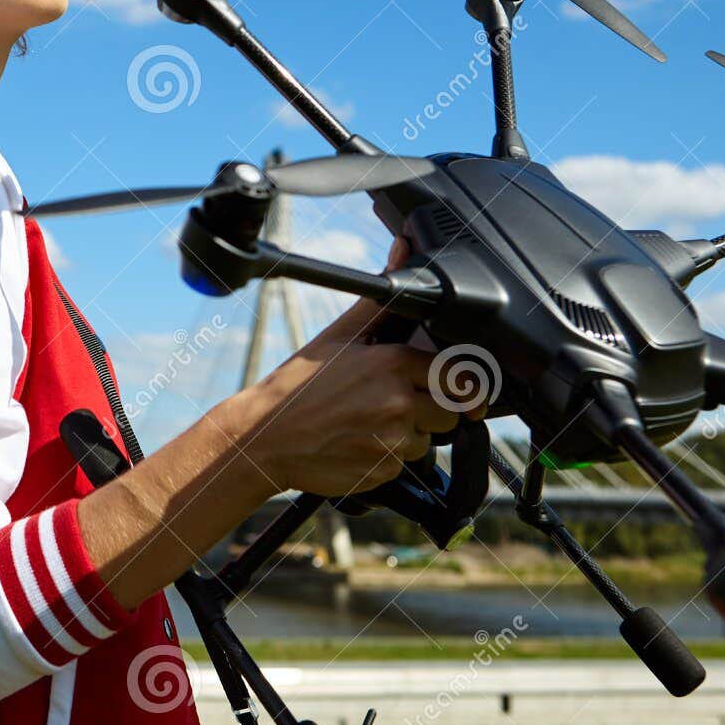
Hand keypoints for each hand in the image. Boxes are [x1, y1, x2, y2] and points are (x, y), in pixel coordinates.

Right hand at [242, 237, 486, 495]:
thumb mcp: (339, 336)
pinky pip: (407, 463)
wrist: (264, 437)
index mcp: (393, 364)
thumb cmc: (298, 385)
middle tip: (402, 398)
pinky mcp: (385, 472)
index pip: (459, 374)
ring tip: (372, 419)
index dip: (455, 379)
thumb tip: (402, 252)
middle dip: (436, 405)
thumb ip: (381, 299)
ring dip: (413, 432)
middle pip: (452, 410)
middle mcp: (399, 404)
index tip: (446, 382)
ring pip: (431, 439)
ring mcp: (393, 442)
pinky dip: (391, 455)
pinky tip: (361, 440)